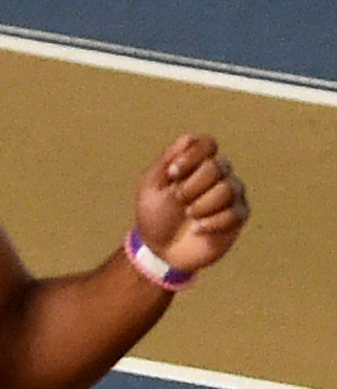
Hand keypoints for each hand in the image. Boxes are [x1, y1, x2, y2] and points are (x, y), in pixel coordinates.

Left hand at [134, 133, 249, 275]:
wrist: (160, 251)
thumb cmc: (154, 216)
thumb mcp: (150, 186)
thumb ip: (167, 160)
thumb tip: (189, 138)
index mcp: (197, 162)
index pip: (208, 144)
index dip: (192, 156)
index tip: (172, 174)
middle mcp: (219, 174)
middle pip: (218, 166)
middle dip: (193, 185)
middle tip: (179, 199)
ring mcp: (231, 194)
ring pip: (228, 189)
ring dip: (203, 204)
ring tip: (190, 215)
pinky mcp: (238, 216)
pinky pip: (235, 212)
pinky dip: (213, 222)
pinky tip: (199, 229)